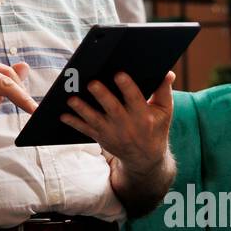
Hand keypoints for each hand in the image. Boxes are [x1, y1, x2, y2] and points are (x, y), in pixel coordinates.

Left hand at [60, 70, 174, 172]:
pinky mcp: (101, 137)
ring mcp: (112, 133)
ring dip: (82, 110)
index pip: (135, 99)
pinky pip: (85, 130)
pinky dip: (74, 122)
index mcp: (144, 116)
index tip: (119, 74)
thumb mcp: (164, 111)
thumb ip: (164, 90)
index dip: (127, 87)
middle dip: (102, 96)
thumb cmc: (155, 127)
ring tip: (71, 99)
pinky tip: (63, 114)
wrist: (145, 158)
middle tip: (91, 83)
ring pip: (95, 120)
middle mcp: (127, 125)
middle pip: (113, 109)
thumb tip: (168, 72)